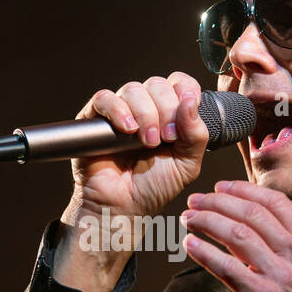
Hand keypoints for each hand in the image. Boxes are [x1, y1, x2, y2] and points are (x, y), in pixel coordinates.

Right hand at [65, 72, 209, 225]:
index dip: (185, 91)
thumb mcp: (186, 164)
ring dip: (145, 115)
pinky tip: (127, 129)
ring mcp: (120, 112)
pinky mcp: (94, 119)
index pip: (179, 83)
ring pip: (133, 89)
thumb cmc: (152, 189)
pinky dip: (118, 110)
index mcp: (169, 114)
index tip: (187, 113)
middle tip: (166, 138)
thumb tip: (191, 102)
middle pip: (158, 84)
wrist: (122, 208)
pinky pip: (104, 98)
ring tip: (146, 142)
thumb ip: (197, 134)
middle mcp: (145, 109)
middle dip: (166, 110)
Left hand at [180, 180, 291, 291]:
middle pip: (252, 214)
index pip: (276, 202)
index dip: (244, 190)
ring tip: (188, 219)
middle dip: (218, 202)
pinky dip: (205, 253)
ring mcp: (280, 276)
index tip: (220, 188)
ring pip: (238, 235)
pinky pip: (228, 268)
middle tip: (194, 201)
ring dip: (207, 222)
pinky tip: (190, 245)